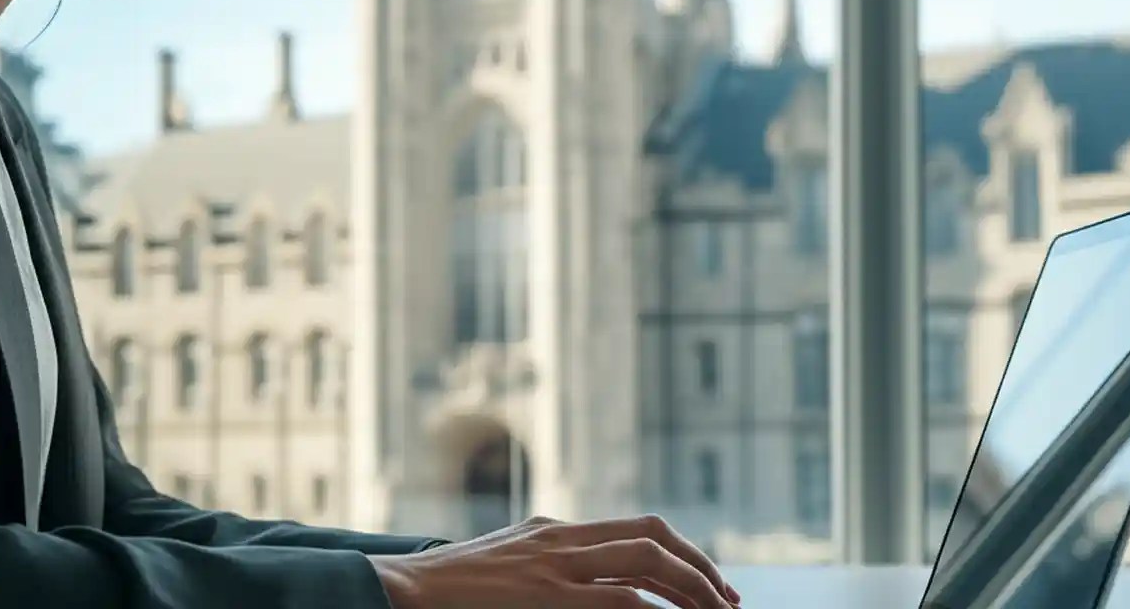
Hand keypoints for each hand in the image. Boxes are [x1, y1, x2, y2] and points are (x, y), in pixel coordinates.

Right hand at [368, 514, 741, 608]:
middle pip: (653, 540)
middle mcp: (562, 539)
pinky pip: (616, 603)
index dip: (684, 553)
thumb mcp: (508, 559)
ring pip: (644, 566)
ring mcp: (554, 566)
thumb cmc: (449, 586)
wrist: (401, 589)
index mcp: (556, 529)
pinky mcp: (544, 595)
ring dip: (690, 592)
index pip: (638, 529)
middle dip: (700, 570)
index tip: (709, 583)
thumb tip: (588, 579)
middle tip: (728, 603)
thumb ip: (548, 558)